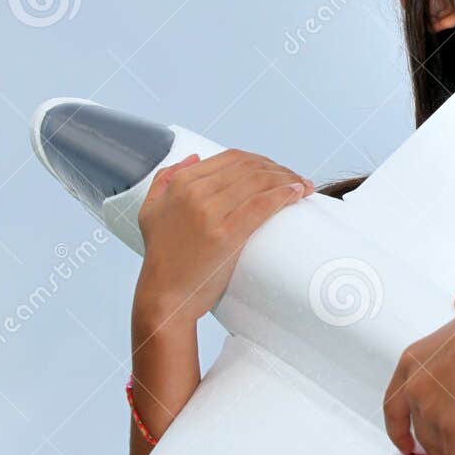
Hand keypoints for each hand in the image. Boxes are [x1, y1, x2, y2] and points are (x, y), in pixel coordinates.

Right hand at [135, 148, 315, 326]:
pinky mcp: (225, 236)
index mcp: (180, 184)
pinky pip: (261, 205)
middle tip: (296, 179)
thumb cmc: (163, 258)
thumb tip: (194, 157)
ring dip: (287, 179)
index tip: (277, 170)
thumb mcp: (150, 211)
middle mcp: (193, 193)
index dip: (261, 160)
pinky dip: (284, 194)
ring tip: (303, 186)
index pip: (231, 158)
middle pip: (249, 167)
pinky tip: (297, 192)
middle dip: (278, 169)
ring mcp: (209, 213)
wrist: (164, 297)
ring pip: (259, 182)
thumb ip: (165, 180)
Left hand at [382, 289, 454, 454]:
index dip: (398, 427)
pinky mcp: (451, 431)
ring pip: (439, 450)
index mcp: (413, 361)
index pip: (393, 403)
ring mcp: (430, 411)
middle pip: (418, 431)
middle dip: (434, 448)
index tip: (405, 443)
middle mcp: (415, 387)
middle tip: (454, 454)